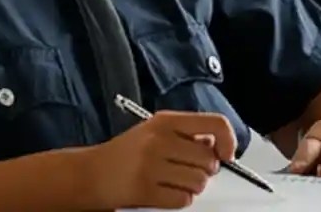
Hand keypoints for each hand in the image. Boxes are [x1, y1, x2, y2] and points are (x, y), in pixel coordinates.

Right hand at [83, 110, 235, 209]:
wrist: (91, 173)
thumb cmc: (127, 153)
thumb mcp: (154, 131)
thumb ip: (185, 134)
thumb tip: (216, 144)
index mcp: (165, 121)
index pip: (215, 124)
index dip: (229, 141)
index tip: (226, 154)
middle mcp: (159, 140)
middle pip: (209, 161)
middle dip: (204, 171)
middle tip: (187, 170)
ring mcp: (151, 165)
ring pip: (199, 182)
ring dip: (192, 186)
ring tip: (172, 180)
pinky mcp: (145, 189)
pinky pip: (183, 199)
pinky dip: (179, 199)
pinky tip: (164, 191)